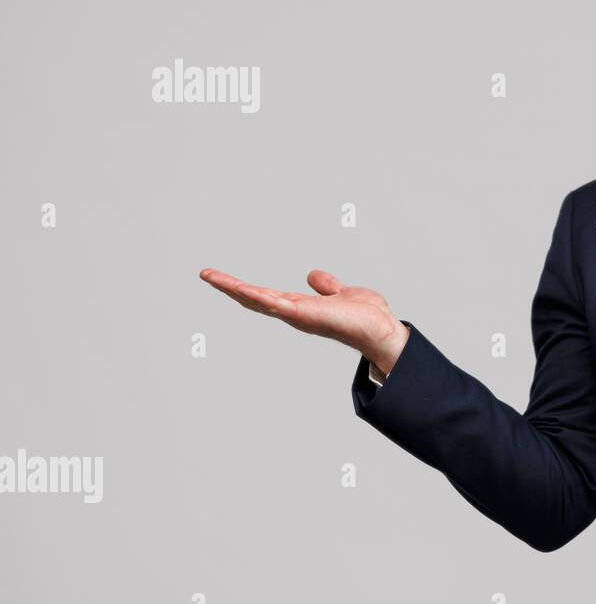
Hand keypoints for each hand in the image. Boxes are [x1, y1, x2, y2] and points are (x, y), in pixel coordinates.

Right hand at [198, 268, 410, 373]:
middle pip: (253, 298)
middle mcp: (294, 313)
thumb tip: (312, 276)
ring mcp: (297, 315)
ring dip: (232, 288)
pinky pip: (275, 303)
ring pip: (257, 300)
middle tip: (205, 274)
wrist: (381, 328)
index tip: (222, 278)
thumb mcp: (340, 293)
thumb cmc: (365, 316)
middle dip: (228, 287)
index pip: (265, 295)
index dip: (243, 287)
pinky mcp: (304, 315)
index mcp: (300, 306)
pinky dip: (257, 296)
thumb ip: (326, 286)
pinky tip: (240, 288)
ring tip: (210, 276)